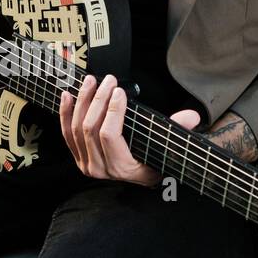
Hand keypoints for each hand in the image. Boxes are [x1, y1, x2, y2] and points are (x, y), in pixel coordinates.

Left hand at [59, 73, 201, 184]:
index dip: (112, 111)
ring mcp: (86, 164)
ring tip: (90, 81)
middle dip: (98, 100)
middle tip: (109, 80)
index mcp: (122, 168)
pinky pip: (66, 134)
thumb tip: (192, 117)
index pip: (109, 136)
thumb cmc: (153, 160)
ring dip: (82, 101)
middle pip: (90, 128)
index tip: (120, 91)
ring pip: (76, 128)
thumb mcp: (167, 149)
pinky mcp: (78, 157)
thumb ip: (177, 130)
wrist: (139, 176)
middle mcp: (100, 169)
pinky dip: (65, 113)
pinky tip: (68, 95)